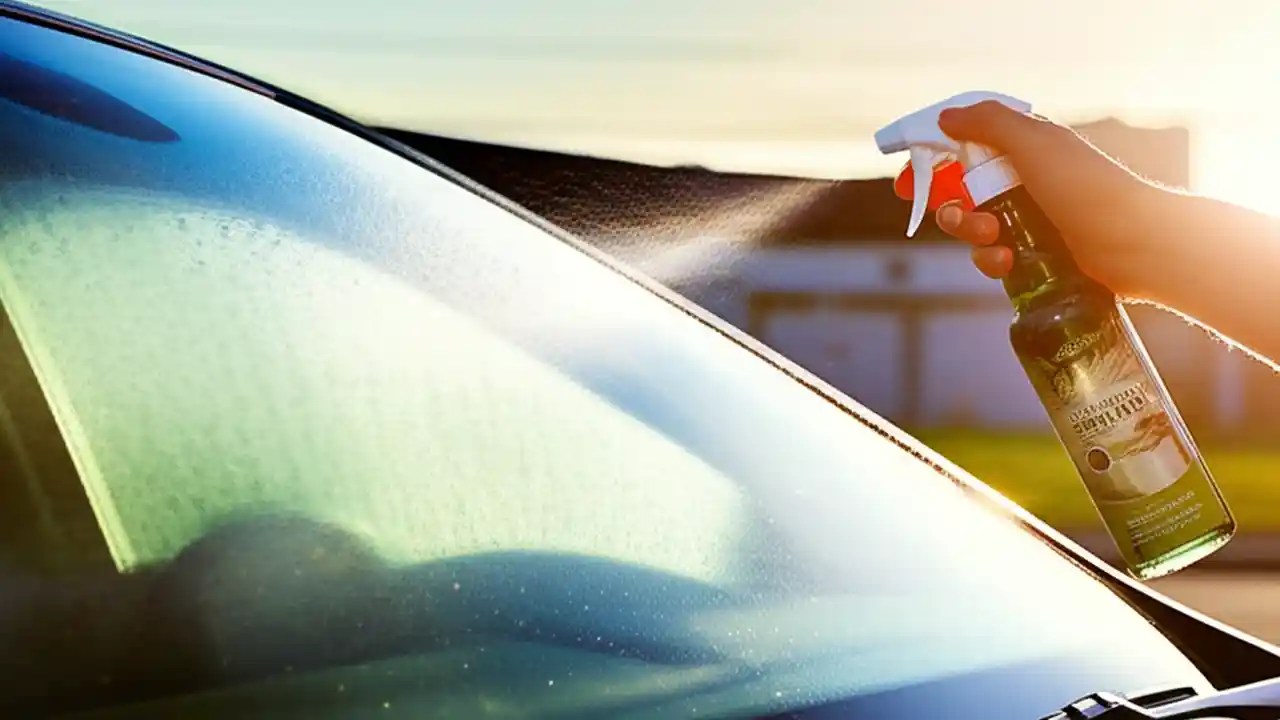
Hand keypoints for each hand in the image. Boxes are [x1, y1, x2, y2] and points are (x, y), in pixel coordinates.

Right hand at [896, 100, 1166, 298]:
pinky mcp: (1032, 254)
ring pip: (971, 228)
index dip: (930, 164)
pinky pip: (991, 257)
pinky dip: (991, 261)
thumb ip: (988, 123)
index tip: (906, 182)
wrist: (1135, 244)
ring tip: (994, 241)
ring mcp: (1026, 219)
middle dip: (949, 208)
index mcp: (1022, 147)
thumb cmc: (1088, 188)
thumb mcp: (1035, 143)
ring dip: (970, 235)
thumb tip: (946, 118)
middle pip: (958, 193)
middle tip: (954, 215)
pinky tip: (1007, 263)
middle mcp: (1022, 180)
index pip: (963, 148)